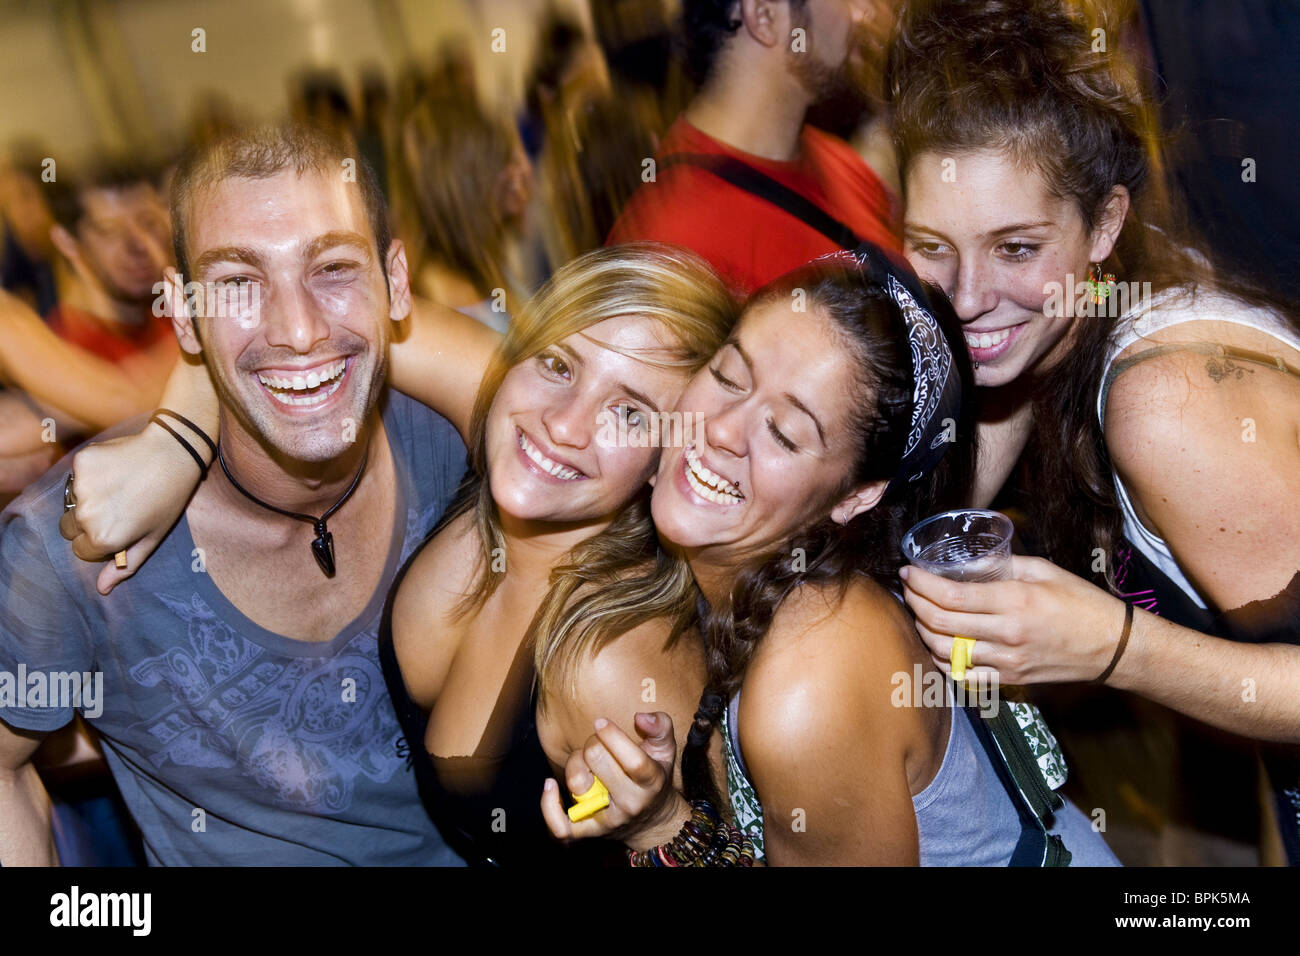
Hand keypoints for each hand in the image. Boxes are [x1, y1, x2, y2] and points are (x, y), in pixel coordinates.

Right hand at [61, 422, 200, 593]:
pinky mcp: (81, 463)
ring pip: (70, 502)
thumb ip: (124, 565)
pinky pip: (75, 476)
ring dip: (87, 498)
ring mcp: (81, 487)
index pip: (81, 551)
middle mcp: (86, 515)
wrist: (174, 453)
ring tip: (118, 488)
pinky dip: (89, 475)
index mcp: (102, 538)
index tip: (119, 529)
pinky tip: (114, 469)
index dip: (100, 542)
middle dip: (88, 523)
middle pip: (69, 529)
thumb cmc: (168, 499)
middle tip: (117, 509)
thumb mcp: (152, 538)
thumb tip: (102, 589)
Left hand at [540, 712, 690, 850]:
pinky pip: (560, 826)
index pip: (633, 762)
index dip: (613, 737)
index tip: (601, 722)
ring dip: (574, 763)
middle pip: (598, 761)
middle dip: (593, 744)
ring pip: (576, 784)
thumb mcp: (666, 750)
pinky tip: (550, 784)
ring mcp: (608, 820)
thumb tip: (640, 717)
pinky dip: (549, 805)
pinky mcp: (588, 832)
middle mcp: (631, 803)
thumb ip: (660, 726)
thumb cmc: (655, 777)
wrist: (652, 821)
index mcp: (652, 782)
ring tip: (585, 762)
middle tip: (598, 744)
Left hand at [899, 555, 1129, 684]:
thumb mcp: (1044, 570)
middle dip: (914, 603)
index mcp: (1014, 601)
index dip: (921, 583)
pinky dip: (942, 660)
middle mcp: (1006, 633)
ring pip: (945, 651)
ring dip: (923, 631)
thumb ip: (1002, 565)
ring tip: (919, 614)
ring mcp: (1006, 661)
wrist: (1112, 647)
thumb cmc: (1081, 602)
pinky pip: (963, 675)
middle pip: (940, 623)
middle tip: (907, 589)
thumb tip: (965, 562)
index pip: (950, 594)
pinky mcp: (1009, 679)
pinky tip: (937, 644)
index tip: (908, 572)